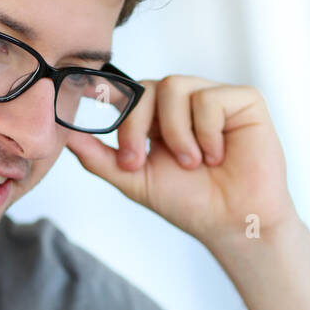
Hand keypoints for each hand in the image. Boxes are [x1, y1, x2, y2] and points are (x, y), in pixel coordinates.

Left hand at [65, 75, 296, 251]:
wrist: (232, 222)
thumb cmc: (190, 203)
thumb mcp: (135, 180)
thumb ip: (100, 157)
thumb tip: (66, 137)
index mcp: (160, 117)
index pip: (131, 95)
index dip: (119, 114)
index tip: (120, 150)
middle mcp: (186, 101)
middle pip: (148, 88)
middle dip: (136, 127)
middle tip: (141, 163)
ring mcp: (214, 97)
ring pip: (175, 87)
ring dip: (176, 133)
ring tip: (192, 164)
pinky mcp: (244, 100)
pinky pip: (210, 98)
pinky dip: (207, 132)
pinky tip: (218, 155)